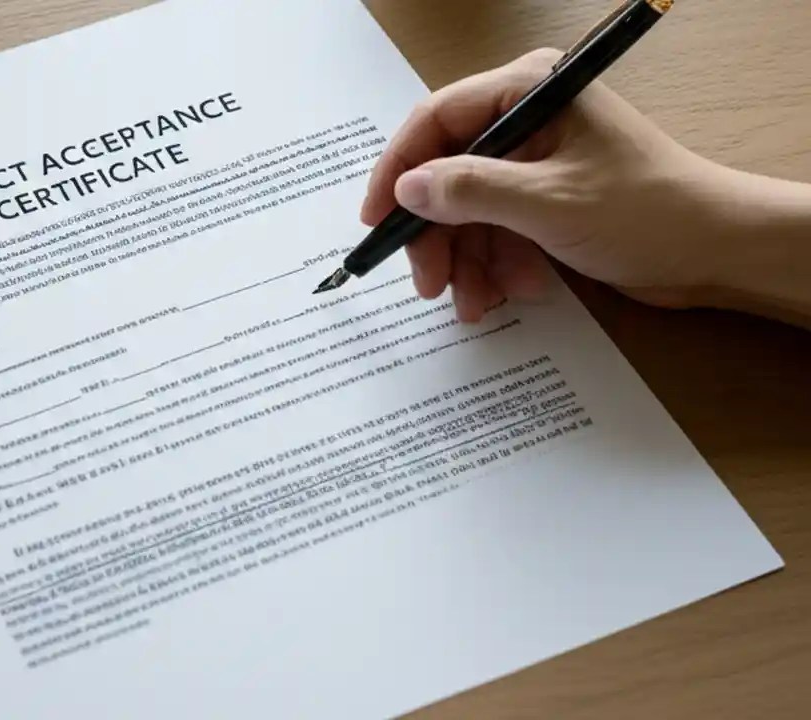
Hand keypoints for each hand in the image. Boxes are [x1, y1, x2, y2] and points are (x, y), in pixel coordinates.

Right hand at [361, 48, 734, 321]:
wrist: (715, 252)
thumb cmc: (646, 211)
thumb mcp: (548, 202)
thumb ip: (471, 191)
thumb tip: (406, 189)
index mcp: (528, 91)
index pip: (436, 119)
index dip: (397, 170)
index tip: (375, 220)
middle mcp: (527, 117)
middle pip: (447, 173)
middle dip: (437, 234)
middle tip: (428, 283)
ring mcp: (536, 160)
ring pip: (469, 210)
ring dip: (465, 260)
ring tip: (474, 303)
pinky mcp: (545, 198)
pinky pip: (497, 229)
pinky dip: (495, 264)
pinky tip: (511, 293)